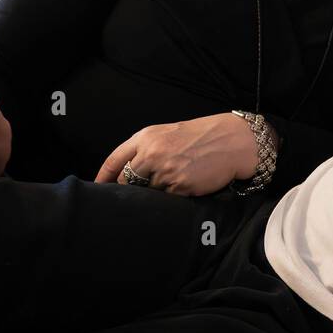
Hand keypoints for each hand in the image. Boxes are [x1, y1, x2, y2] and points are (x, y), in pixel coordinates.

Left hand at [94, 113, 259, 195]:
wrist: (235, 141)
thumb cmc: (204, 136)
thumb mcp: (170, 134)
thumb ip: (148, 150)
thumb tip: (130, 174)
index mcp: (147, 137)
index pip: (114, 161)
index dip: (103, 178)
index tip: (97, 189)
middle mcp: (152, 153)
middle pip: (126, 180)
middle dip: (129, 190)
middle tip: (133, 196)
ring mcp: (165, 170)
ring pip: (148, 192)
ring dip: (155, 193)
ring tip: (173, 184)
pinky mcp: (180, 186)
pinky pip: (167, 199)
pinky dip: (173, 197)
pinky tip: (186, 186)